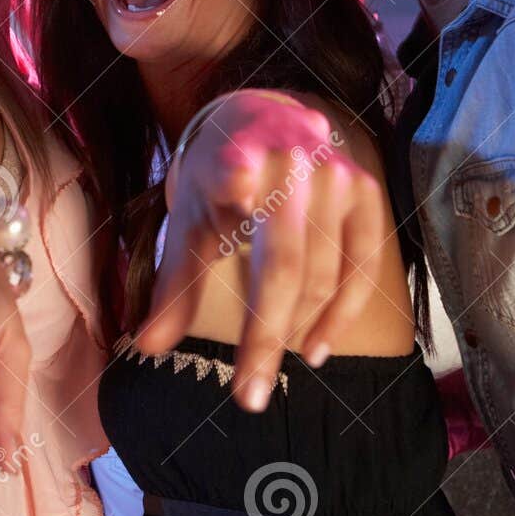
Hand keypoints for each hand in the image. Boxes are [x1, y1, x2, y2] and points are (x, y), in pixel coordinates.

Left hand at [136, 90, 386, 410]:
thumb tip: (146, 347)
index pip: (233, 166)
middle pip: (283, 259)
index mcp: (233, 153)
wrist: (270, 118)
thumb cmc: (220, 176)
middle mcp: (290, 160)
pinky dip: (340, 313)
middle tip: (248, 396)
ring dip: (296, 332)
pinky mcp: (368, 191)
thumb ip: (175, 283)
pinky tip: (315, 348)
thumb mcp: (190, 216)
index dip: (235, 176)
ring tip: (266, 377)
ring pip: (323, 271)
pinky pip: (363, 266)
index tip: (238, 189)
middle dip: (265, 335)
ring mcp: (336, 174)